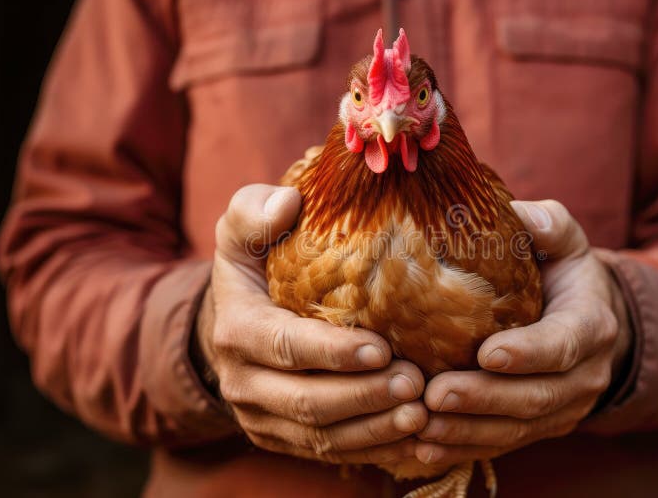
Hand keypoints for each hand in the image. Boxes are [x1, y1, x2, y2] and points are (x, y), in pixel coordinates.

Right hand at [195, 184, 426, 464]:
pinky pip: (330, 453)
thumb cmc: (254, 264)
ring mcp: (262, 417)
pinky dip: (372, 449)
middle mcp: (243, 382)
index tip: (381, 348)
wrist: (236, 319)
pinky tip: (413, 439)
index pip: (283, 346)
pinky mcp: (283, 437)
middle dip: (363, 397)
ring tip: (421, 415)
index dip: (331, 353)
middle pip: (306, 401)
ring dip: (373, 430)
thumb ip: (256, 210)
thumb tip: (287, 204)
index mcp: (237, 329)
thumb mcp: (243, 228)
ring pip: (320, 437)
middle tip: (414, 384)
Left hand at [415, 200, 631, 464]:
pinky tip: (425, 447)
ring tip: (422, 425)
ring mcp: (564, 408)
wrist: (589, 319)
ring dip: (468, 431)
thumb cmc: (565, 273)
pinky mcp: (542, 427)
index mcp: (592, 325)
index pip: (563, 344)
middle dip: (485, 399)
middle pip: (536, 396)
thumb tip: (522, 215)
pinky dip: (464, 448)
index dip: (528, 352)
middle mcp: (584, 375)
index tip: (487, 353)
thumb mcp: (565, 240)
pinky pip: (504, 445)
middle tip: (436, 395)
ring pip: (518, 429)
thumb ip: (549, 224)